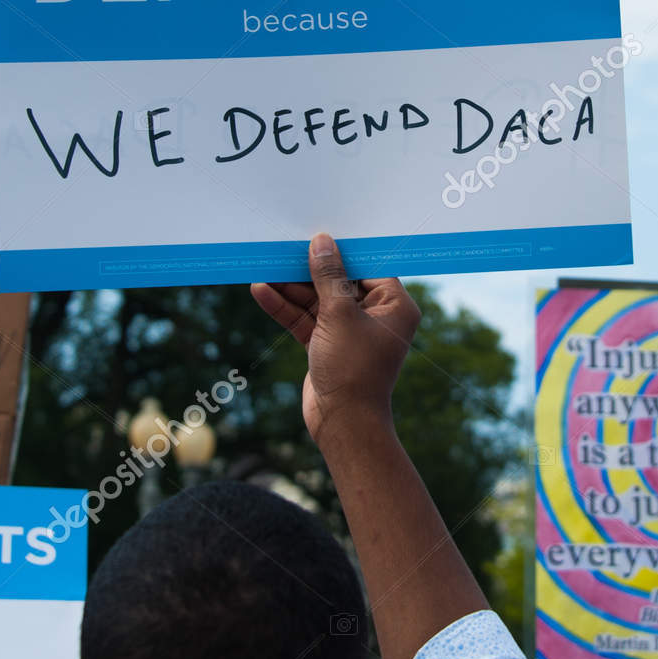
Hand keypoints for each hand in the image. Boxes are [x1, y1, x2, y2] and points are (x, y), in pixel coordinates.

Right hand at [252, 233, 420, 443]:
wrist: (343, 423)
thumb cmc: (353, 368)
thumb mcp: (339, 314)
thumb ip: (328, 277)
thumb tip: (322, 242)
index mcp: (395, 306)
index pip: (368, 267)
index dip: (342, 252)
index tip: (318, 234)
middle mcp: (376, 317)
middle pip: (338, 283)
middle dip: (309, 270)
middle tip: (283, 249)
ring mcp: (350, 332)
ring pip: (318, 301)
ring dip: (291, 288)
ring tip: (264, 268)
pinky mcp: (328, 345)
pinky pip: (307, 320)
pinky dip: (287, 309)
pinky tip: (262, 291)